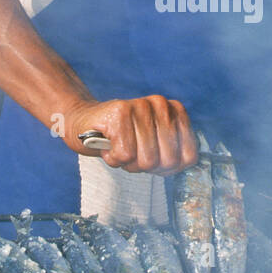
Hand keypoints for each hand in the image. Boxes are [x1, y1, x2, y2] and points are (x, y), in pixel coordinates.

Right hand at [66, 96, 198, 172]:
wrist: (82, 124)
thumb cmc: (120, 139)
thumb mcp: (154, 146)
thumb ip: (172, 154)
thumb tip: (184, 164)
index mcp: (175, 112)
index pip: (189, 156)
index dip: (169, 168)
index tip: (152, 159)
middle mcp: (161, 104)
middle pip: (168, 160)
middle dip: (147, 166)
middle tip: (131, 153)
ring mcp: (141, 106)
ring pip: (146, 159)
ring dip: (128, 163)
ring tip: (119, 147)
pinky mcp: (120, 112)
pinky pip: (124, 155)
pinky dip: (113, 159)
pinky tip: (108, 145)